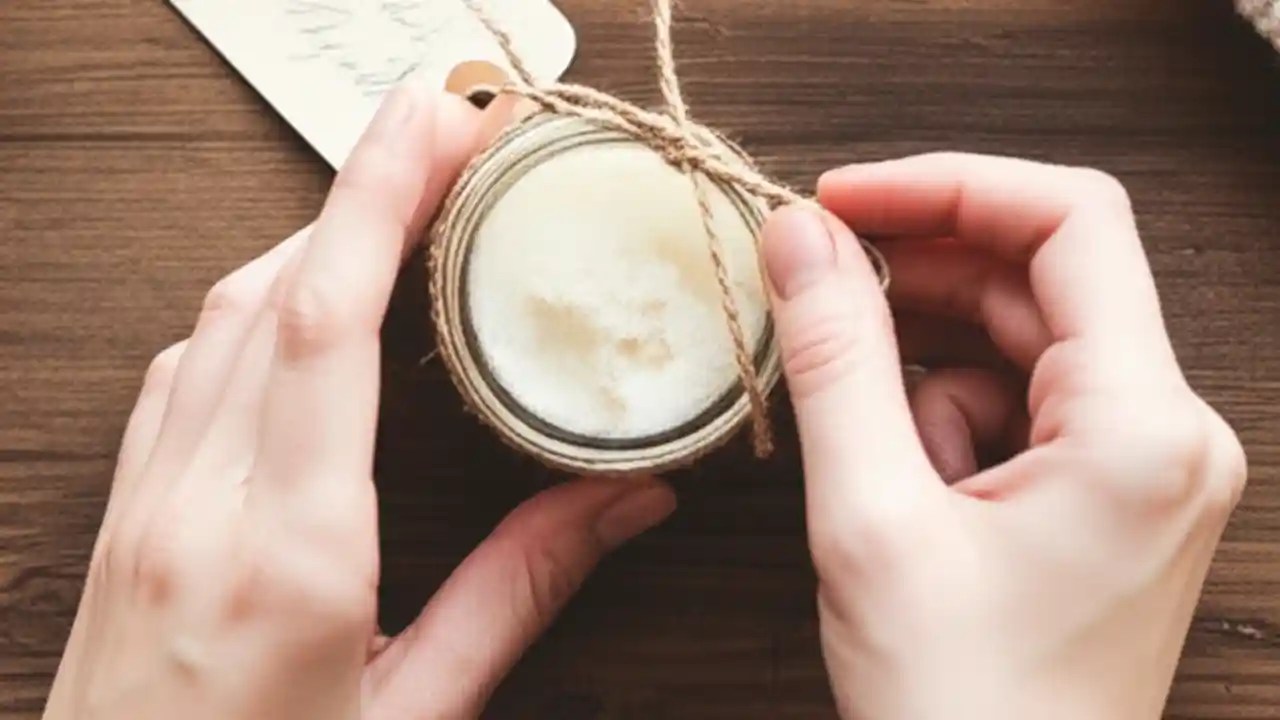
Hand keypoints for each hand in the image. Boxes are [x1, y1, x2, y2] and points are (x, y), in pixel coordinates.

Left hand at [43, 83, 674, 719]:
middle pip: (274, 290)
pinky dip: (256, 306)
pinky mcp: (126, 515)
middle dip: (361, 187)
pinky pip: (186, 367)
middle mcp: (197, 509)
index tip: (434, 121)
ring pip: (221, 316)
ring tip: (395, 200)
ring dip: (310, 238)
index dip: (380, 199)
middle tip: (445, 130)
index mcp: (287, 559)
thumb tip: (620, 502)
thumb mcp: (417, 716)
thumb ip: (518, 595)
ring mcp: (146, 506)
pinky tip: (304, 307)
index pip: (326, 325)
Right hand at [760, 153, 1246, 719]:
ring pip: (1017, 346)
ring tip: (872, 461)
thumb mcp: (870, 520)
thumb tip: (800, 238)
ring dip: (923, 371)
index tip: (841, 199)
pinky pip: (1017, 406)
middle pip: (1039, 281)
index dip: (947, 187)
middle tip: (811, 288)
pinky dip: (944, 423)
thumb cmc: (958, 708)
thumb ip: (836, 360)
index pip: (1069, 223)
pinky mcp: (1107, 495)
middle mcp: (1169, 436)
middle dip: (918, 277)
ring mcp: (1143, 468)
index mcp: (1142, 430)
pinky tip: (908, 496)